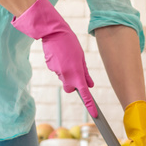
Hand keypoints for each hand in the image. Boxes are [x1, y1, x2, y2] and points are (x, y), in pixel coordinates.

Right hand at [11, 0, 96, 117]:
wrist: (53, 32)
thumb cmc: (70, 43)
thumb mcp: (82, 58)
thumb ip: (86, 74)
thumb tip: (90, 85)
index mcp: (76, 74)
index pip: (85, 94)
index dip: (90, 105)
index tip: (94, 114)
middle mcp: (66, 76)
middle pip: (70, 89)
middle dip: (73, 85)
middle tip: (75, 72)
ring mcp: (57, 72)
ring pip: (64, 79)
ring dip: (66, 72)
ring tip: (67, 57)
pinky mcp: (50, 67)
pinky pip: (58, 71)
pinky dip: (60, 66)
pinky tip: (60, 56)